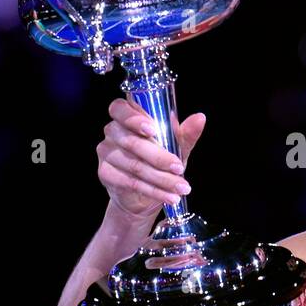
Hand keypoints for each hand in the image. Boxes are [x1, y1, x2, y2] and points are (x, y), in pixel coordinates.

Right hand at [96, 97, 206, 219]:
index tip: (153, 130)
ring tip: (181, 187)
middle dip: (159, 157)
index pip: (120, 109)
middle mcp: (112, 131)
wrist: (145, 195)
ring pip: (134, 165)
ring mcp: (106, 152)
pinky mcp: (105, 173)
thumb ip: (185, 133)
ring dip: (161, 178)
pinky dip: (154, 191)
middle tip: (179, 168)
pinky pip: (131, 182)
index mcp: (126, 117)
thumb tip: (200, 118)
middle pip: (132, 142)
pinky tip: (169, 196)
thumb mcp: (175, 147)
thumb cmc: (159, 162)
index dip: (134, 118)